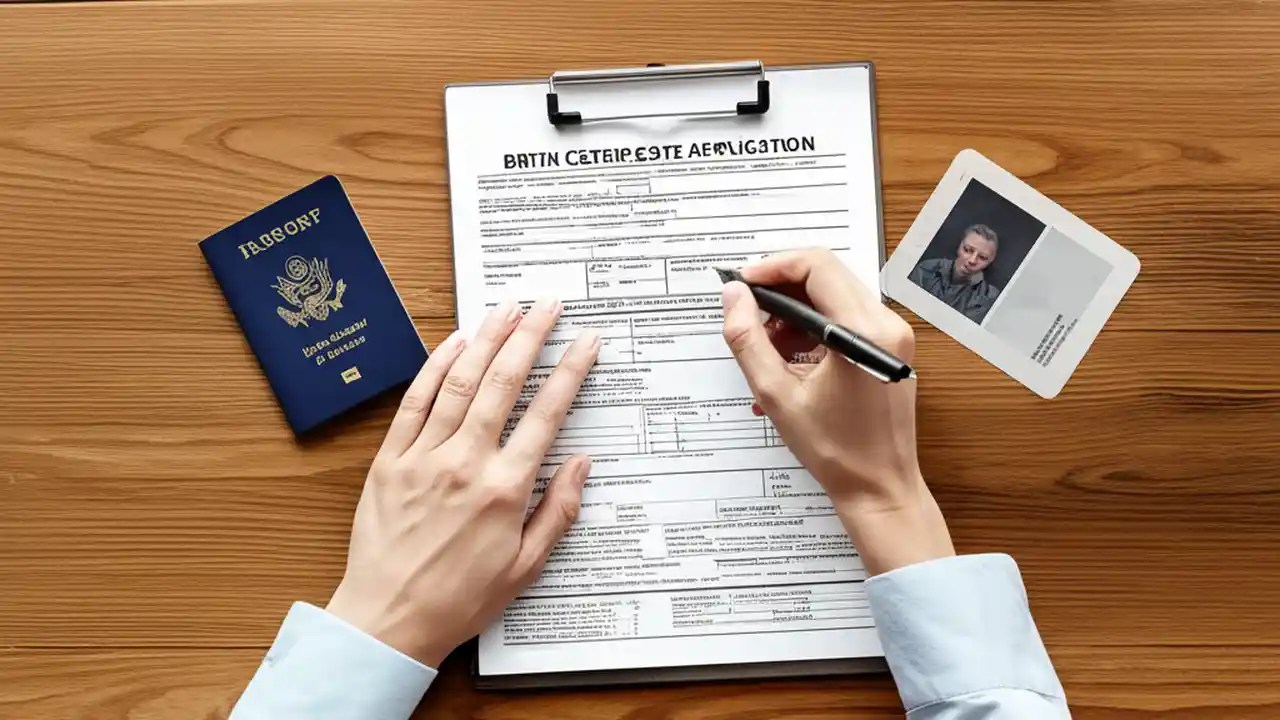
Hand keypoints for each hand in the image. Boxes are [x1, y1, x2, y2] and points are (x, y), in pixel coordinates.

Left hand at [326, 298, 600, 666]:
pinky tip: (454, 343)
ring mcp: (424, 458)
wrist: (388, 620)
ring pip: (460, 382)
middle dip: (530, 336)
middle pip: (504, 383)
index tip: (586, 342)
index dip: (571, 371)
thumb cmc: (457, 600)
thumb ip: (558, 512)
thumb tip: (582, 465)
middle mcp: (465, 464)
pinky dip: (435, 367)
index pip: (547, 414)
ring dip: (486, 339)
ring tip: (507, 307)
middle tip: (549, 305)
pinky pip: (415, 402)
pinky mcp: (390, 461)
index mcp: (505, 490)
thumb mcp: (525, 567)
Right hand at [720, 249, 953, 575]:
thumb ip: (748, 339)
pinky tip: (788, 360)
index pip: (817, 266)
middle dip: (781, 288)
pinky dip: (813, 329)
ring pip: (834, 296)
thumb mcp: (777, 394)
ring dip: (795, 312)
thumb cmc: (836, 450)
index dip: (773, 267)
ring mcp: (893, 336)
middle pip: (826, 275)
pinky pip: (846, 318)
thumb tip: (733, 297)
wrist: (879, 487)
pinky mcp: (890, 348)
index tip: (743, 284)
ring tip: (766, 347)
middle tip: (748, 311)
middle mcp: (886, 324)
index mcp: (864, 331)